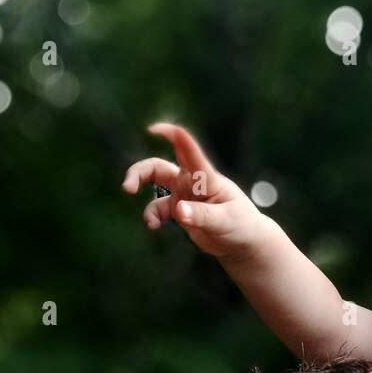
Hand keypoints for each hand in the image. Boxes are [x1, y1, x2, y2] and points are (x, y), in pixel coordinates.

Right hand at [121, 121, 267, 263]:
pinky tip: (152, 227)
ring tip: (148, 221)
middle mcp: (190, 181)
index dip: (172, 135)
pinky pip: (158, 209)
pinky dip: (152, 216)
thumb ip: (201, 216)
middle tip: (128, 187)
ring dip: (144, 198)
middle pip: (158, 167)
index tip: (152, 129)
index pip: (188, 149)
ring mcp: (183, 195)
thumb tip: (178, 211)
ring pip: (154, 186)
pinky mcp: (179, 211)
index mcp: (205, 176)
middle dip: (140, 172)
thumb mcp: (224, 221)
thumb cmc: (241, 226)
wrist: (243, 243)